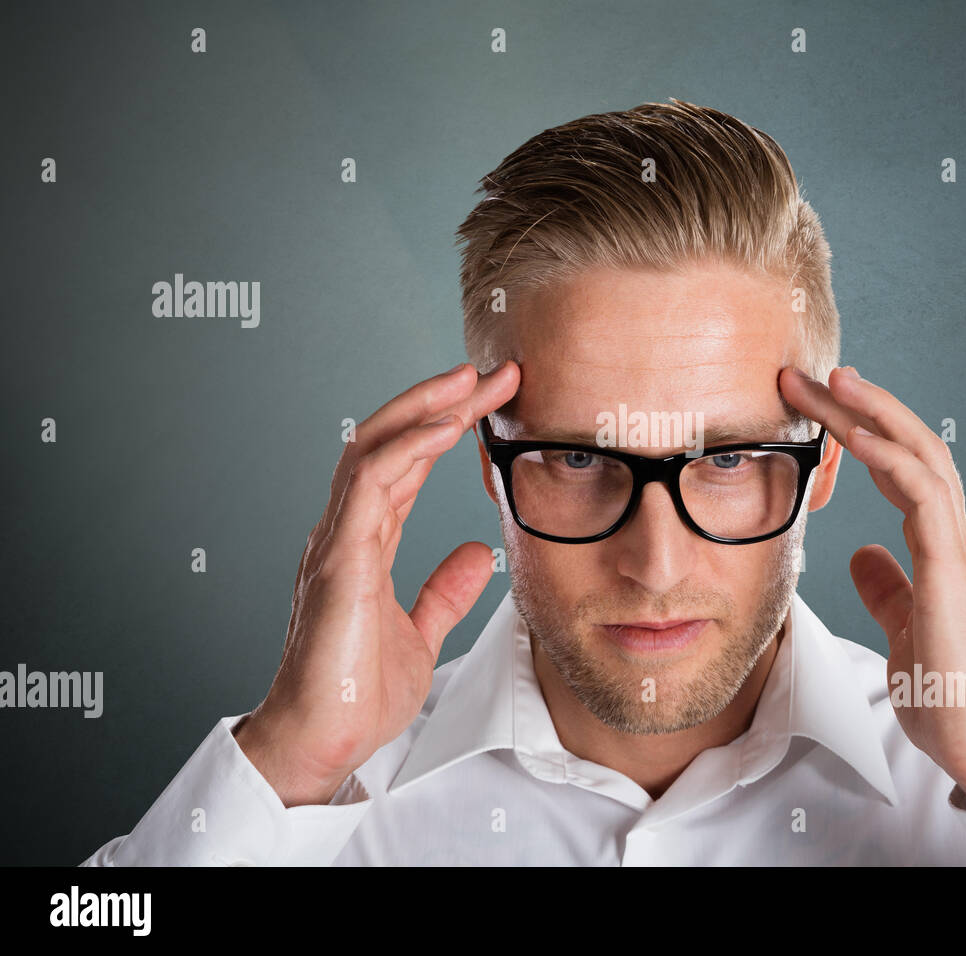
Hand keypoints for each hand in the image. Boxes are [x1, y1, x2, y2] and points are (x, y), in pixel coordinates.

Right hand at [235, 360, 520, 806]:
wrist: (322, 741)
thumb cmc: (356, 692)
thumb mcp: (420, 634)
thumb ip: (444, 591)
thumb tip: (477, 553)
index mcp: (366, 543)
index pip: (407, 466)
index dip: (446, 428)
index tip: (493, 401)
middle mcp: (346, 531)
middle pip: (390, 442)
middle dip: (439, 401)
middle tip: (494, 372)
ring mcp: (337, 541)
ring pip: (373, 449)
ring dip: (424, 408)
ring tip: (471, 380)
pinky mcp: (338, 560)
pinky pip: (370, 486)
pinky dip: (406, 449)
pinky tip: (444, 428)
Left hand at [779, 365, 965, 809]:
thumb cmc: (951, 694)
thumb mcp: (902, 630)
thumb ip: (887, 588)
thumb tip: (860, 555)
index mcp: (942, 548)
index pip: (900, 470)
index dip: (860, 433)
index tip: (813, 408)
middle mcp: (956, 537)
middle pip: (909, 449)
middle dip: (857, 407)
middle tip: (806, 375)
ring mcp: (960, 550)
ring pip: (920, 457)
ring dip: (871, 415)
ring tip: (829, 382)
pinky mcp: (954, 572)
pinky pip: (924, 498)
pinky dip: (890, 460)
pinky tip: (854, 436)